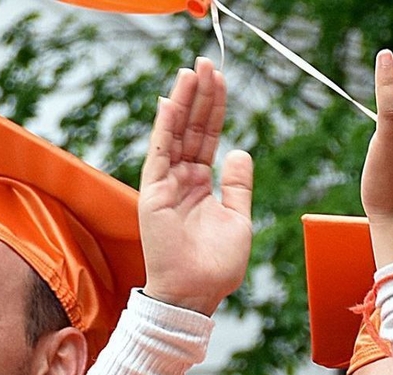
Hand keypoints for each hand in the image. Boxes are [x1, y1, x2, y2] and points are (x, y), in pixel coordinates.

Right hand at [139, 58, 253, 315]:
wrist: (196, 293)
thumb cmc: (216, 266)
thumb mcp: (238, 218)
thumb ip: (237, 185)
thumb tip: (239, 151)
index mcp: (199, 186)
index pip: (206, 138)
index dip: (213, 109)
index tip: (219, 80)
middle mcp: (180, 181)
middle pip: (190, 129)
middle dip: (199, 96)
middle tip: (206, 63)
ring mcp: (165, 186)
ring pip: (175, 135)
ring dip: (184, 102)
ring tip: (193, 71)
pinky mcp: (154, 194)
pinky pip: (160, 153)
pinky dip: (166, 127)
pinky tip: (172, 100)